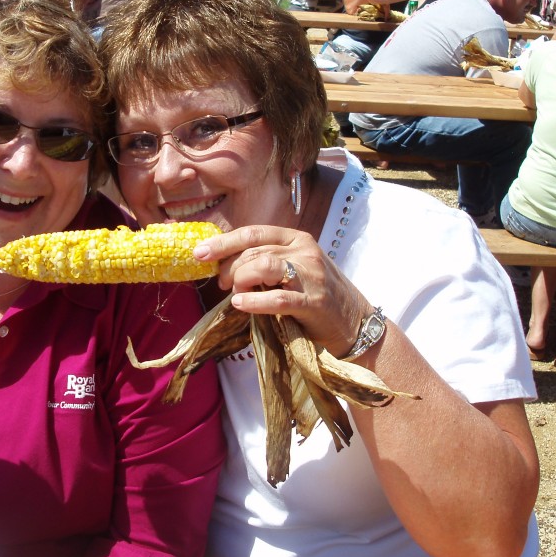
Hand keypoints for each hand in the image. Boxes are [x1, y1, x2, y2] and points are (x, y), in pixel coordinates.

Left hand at [193, 225, 368, 356]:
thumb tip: (223, 265)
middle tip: (223, 284)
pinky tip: (241, 304)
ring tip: (236, 293)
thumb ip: (266, 261)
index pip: (253, 233)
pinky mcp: (314, 302)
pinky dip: (254, 301)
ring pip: (263, 265)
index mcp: (297, 238)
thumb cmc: (316, 296)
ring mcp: (311, 275)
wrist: (355, 323)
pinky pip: (277, 298)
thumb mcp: (294, 269)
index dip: (224, 242)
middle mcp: (304, 251)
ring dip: (241, 279)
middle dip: (230, 267)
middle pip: (254, 250)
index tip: (200, 252)